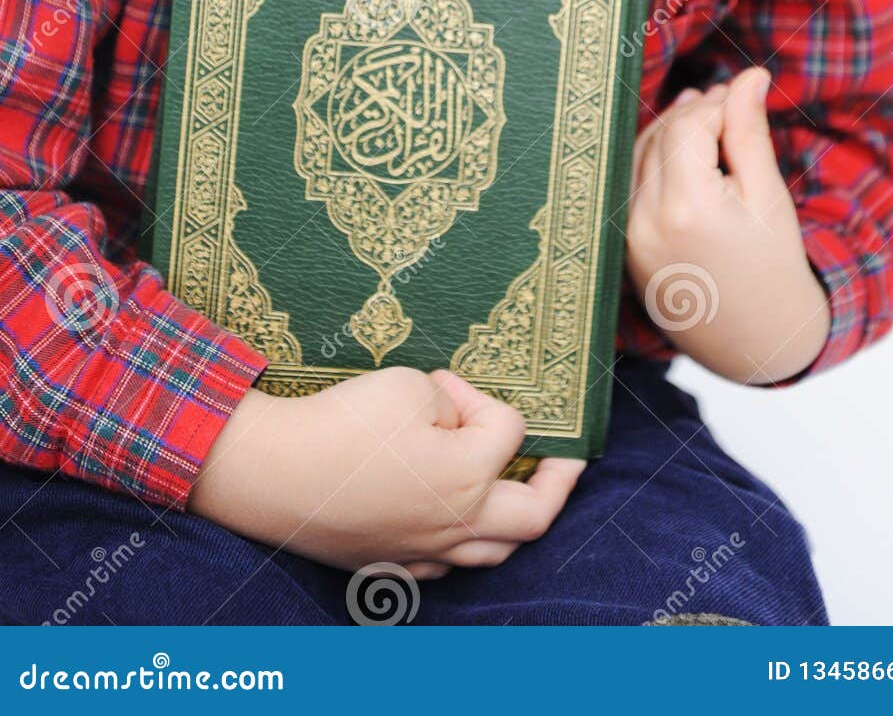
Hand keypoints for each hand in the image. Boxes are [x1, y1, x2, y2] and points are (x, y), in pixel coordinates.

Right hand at [187, 364, 585, 576]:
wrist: (270, 472)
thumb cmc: (341, 424)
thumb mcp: (407, 385)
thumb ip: (449, 402)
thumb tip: (454, 416)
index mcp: (467, 478)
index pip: (509, 430)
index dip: (480, 397)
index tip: (445, 383)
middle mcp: (454, 525)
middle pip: (534, 517)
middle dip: (558, 484)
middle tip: (565, 459)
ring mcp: (422, 552)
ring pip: (494, 552)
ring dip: (513, 520)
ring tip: (515, 490)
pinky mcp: (389, 565)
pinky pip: (446, 565)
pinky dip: (462, 541)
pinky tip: (454, 519)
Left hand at [625, 66, 830, 383]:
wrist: (757, 340)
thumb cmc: (772, 265)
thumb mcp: (768, 195)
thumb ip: (749, 131)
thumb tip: (747, 75)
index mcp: (687, 206)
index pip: (688, 124)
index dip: (718, 103)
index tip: (744, 94)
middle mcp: (647, 221)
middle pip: (660, 136)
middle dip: (693, 114)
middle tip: (728, 101)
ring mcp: (629, 237)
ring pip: (638, 156)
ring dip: (669, 133)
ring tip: (707, 120)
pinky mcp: (623, 248)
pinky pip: (631, 187)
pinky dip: (653, 164)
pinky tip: (683, 156)